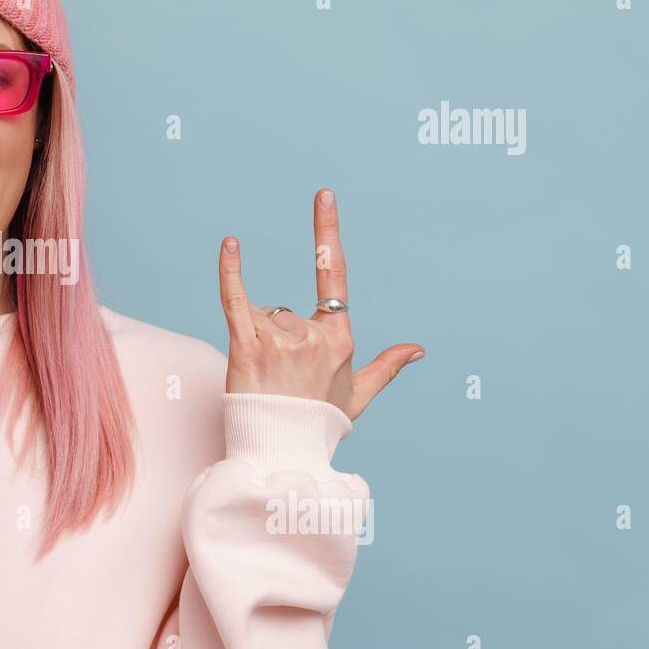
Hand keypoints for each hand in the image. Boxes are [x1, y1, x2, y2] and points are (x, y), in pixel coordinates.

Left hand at [217, 188, 422, 420]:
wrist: (283, 453)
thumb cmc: (319, 424)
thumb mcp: (359, 394)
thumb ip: (387, 366)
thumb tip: (418, 348)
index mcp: (340, 339)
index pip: (334, 274)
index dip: (326, 232)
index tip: (322, 195)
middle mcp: (314, 335)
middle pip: (286, 311)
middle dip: (278, 339)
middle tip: (280, 381)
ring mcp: (281, 341)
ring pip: (263, 317)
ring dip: (258, 343)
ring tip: (264, 382)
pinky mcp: (248, 347)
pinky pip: (236, 301)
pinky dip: (231, 273)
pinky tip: (231, 244)